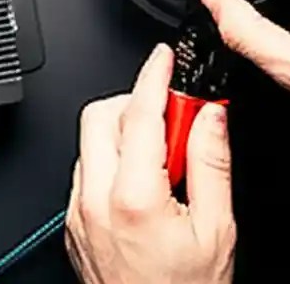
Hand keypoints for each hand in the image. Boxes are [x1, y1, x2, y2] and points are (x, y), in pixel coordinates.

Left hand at [67, 45, 235, 283]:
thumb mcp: (217, 229)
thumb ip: (210, 163)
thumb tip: (210, 115)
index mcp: (132, 197)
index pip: (138, 115)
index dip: (152, 77)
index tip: (163, 59)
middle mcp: (94, 200)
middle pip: (99, 118)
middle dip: (133, 105)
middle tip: (171, 118)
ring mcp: (77, 214)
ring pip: (88, 145)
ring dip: (122, 137)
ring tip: (164, 164)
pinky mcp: (71, 226)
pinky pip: (84, 174)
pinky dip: (110, 165)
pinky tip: (142, 185)